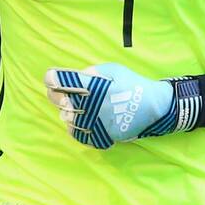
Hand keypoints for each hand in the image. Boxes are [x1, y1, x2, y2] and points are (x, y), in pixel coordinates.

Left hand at [45, 62, 196, 146]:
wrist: (153, 106)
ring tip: (73, 107)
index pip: (60, 81)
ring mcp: (95, 122)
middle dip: (55, 94)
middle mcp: (91, 104)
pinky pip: (78, 134)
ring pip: (66, 118)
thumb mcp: (112, 69)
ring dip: (66, 111)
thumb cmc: (131, 84)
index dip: (52, 78)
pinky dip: (75, 128)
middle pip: (59, 100)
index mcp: (93, 85)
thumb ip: (90, 72)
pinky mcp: (101, 135)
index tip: (51, 78)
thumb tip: (71, 78)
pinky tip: (79, 121)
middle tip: (61, 92)